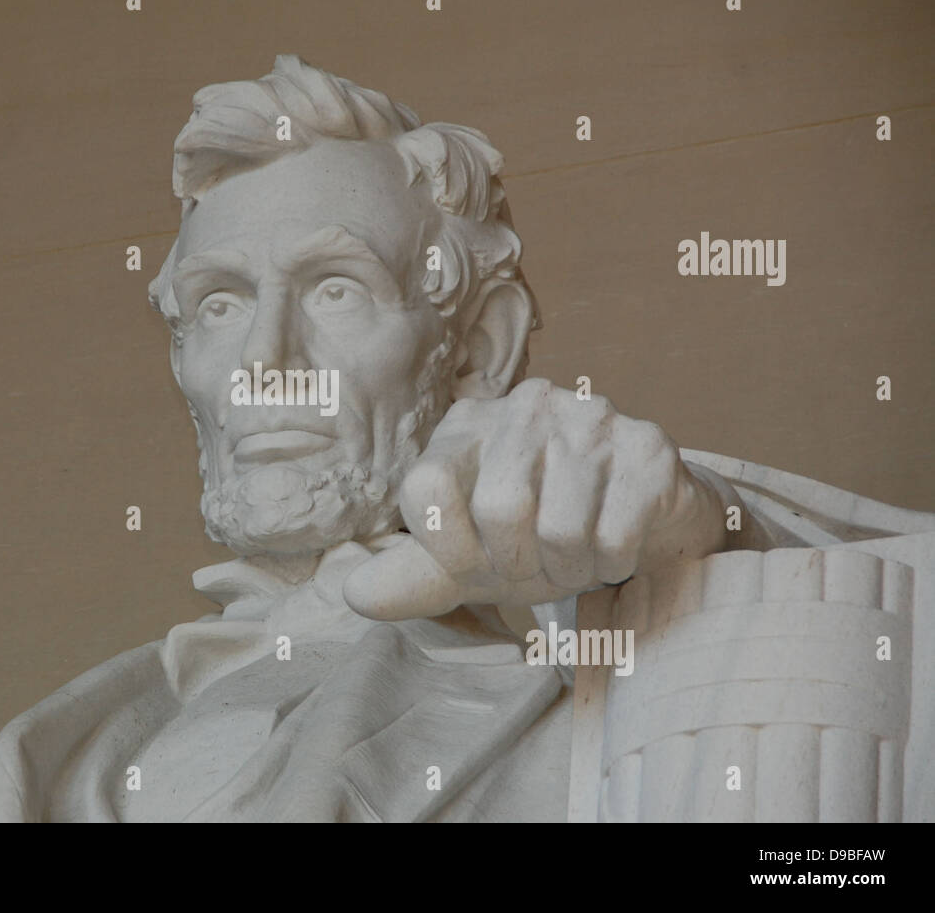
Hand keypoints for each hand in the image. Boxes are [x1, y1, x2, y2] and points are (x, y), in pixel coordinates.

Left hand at [343, 378, 727, 619]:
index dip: (448, 549)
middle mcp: (523, 406)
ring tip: (577, 554)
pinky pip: (615, 536)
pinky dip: (612, 563)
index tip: (476, 565)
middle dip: (519, 564)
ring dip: (570, 568)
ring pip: (562, 529)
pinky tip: (613, 543)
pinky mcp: (646, 446)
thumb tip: (355, 596)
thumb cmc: (538, 536)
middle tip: (538, 566)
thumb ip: (413, 576)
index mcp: (465, 425)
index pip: (425, 489)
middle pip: (500, 510)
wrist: (637, 520)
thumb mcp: (469, 558)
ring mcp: (589, 418)